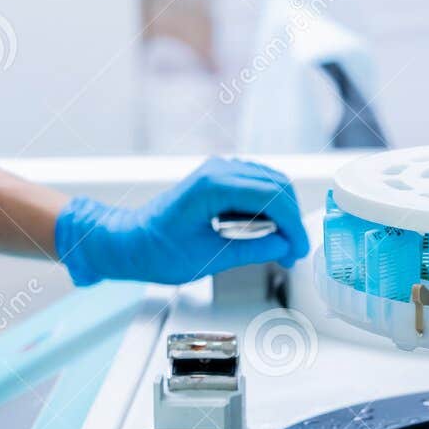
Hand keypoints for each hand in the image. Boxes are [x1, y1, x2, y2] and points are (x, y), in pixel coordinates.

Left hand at [55, 157, 309, 286]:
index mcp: (212, 186)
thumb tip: (283, 247)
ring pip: (270, 182)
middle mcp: (218, 170)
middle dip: (291, 218)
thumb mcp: (208, 259)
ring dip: (282, 212)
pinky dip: (268, 206)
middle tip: (292, 251)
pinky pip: (256, 185)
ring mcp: (219, 170)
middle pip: (276, 185)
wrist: (130, 241)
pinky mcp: (219, 178)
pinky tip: (266, 230)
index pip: (271, 197)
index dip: (293, 225)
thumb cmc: (157, 250)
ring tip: (281, 245)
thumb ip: (251, 251)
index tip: (298, 249)